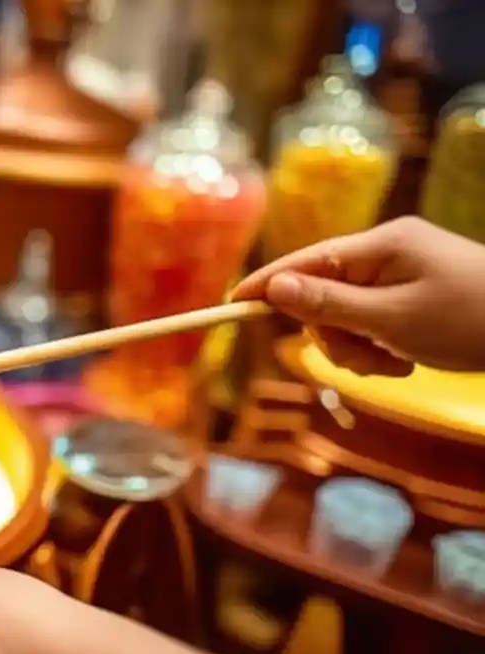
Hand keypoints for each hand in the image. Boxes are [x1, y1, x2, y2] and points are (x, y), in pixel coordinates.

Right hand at [232, 217, 484, 374]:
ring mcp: (402, 274)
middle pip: (323, 295)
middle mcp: (388, 253)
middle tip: (365, 361)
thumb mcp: (393, 320)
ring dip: (358, 349)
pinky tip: (408, 362)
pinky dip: (379, 349)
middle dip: (334, 335)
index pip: (306, 261)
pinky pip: (371, 324)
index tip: (233, 304)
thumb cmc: (471, 322)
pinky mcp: (413, 297)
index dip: (268, 283)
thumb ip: (330, 304)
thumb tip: (275, 288)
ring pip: (346, 316)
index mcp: (382, 246)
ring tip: (395, 366)